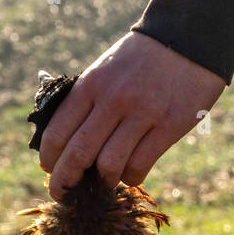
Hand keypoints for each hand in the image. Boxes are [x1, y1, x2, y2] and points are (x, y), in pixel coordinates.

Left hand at [39, 32, 225, 195]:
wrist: (184, 40)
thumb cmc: (139, 63)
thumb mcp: (104, 71)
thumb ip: (86, 102)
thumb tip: (64, 144)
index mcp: (91, 85)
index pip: (58, 132)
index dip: (49, 159)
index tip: (49, 171)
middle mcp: (113, 100)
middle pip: (78, 155)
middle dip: (65, 182)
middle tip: (64, 194)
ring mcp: (141, 114)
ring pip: (109, 166)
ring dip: (103, 182)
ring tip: (105, 180)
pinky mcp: (168, 127)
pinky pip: (139, 168)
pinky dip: (130, 179)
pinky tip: (129, 174)